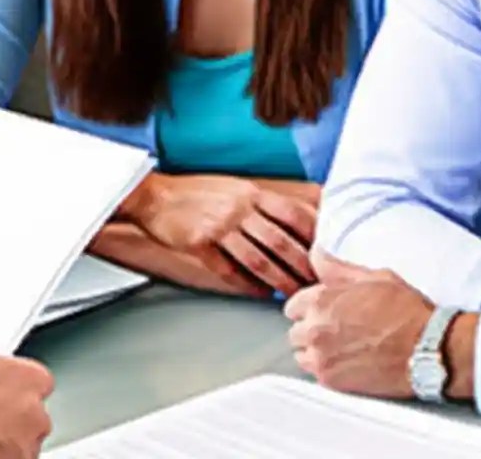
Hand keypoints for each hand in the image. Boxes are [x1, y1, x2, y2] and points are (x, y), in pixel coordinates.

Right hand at [120, 173, 317, 296]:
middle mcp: (239, 209)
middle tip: (316, 283)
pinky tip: (260, 292)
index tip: (325, 253)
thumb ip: (262, 202)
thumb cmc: (197, 192)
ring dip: (279, 281)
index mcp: (251, 192)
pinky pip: (230, 271)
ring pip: (259, 261)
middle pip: (281, 243)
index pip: (293, 214)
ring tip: (292, 294)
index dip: (313, 236)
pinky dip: (248, 285)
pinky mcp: (201, 246)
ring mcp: (219, 228)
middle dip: (302, 267)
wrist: (155, 197)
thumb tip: (294, 219)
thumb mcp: (234, 187)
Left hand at [285, 252, 433, 398]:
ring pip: (302, 354)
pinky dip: (326, 368)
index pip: (292, 306)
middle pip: (295, 331)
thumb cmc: (407, 312)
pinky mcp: (331, 380)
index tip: (322, 312)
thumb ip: (338, 268)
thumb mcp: (374, 277)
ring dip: (315, 350)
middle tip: (335, 331)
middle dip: (311, 329)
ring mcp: (321, 356)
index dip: (309, 308)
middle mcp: (315, 328)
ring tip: (340, 348)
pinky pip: (315, 373)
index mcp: (321, 300)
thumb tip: (317, 253)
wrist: (428, 348)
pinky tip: (346, 362)